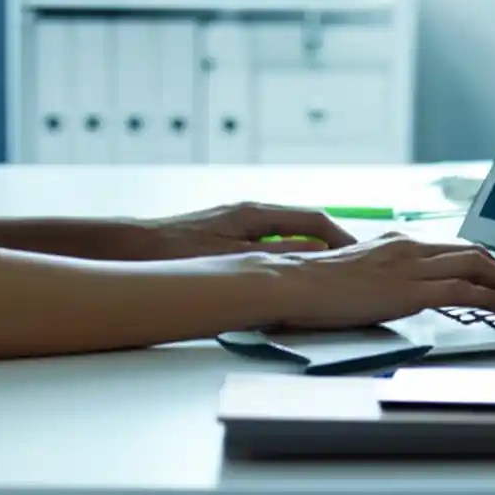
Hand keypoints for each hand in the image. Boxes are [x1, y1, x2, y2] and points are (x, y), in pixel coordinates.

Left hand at [146, 202, 356, 258]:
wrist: (132, 247)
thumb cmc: (174, 252)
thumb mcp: (228, 259)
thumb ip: (272, 258)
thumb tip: (313, 256)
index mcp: (257, 214)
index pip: (315, 221)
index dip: (343, 240)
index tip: (363, 257)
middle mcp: (252, 214)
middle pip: (306, 227)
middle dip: (334, 247)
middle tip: (356, 269)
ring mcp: (239, 224)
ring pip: (290, 237)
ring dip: (312, 254)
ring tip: (331, 276)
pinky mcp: (227, 236)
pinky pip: (272, 246)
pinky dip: (290, 259)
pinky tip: (290, 280)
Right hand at [264, 232, 494, 329]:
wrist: (291, 284)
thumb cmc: (310, 288)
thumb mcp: (352, 278)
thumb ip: (377, 281)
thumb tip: (388, 296)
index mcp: (395, 243)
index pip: (452, 248)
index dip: (484, 262)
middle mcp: (408, 247)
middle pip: (474, 252)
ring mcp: (411, 266)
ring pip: (479, 266)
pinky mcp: (410, 289)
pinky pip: (467, 292)